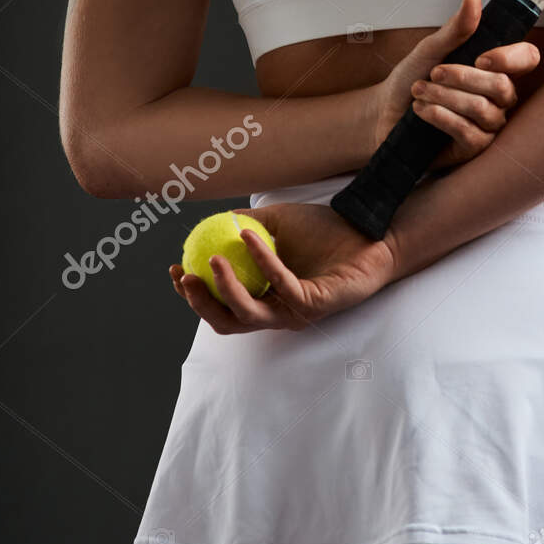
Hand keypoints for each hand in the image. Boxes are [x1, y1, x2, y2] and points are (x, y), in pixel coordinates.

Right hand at [170, 202, 397, 332]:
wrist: (367, 229)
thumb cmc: (325, 229)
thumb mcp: (277, 222)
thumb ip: (244, 225)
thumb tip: (210, 223)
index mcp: (265, 297)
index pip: (221, 306)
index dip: (194, 294)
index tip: (175, 269)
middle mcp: (278, 311)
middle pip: (229, 321)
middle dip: (201, 303)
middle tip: (185, 276)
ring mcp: (297, 312)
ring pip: (251, 314)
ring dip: (226, 289)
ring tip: (211, 260)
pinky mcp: (316, 304)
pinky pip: (282, 284)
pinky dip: (262, 261)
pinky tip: (248, 238)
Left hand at [370, 0, 538, 167]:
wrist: (385, 113)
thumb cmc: (411, 79)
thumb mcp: (431, 49)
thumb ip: (456, 28)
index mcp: (496, 68)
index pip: (527, 59)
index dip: (511, 58)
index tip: (482, 58)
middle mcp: (500, 97)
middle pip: (503, 86)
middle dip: (463, 77)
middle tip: (433, 73)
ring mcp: (490, 124)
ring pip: (483, 110)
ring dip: (446, 97)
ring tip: (420, 91)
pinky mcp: (474, 147)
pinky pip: (470, 133)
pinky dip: (442, 117)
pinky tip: (422, 111)